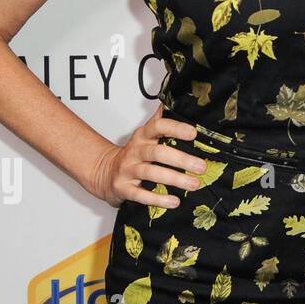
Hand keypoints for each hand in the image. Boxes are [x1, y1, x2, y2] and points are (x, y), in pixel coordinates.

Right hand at [87, 104, 204, 208]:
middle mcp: (135, 151)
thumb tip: (178, 102)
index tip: (193, 134)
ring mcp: (127, 170)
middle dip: (181, 159)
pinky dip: (158, 199)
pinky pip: (140, 195)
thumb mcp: (146, 135)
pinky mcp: (122, 188)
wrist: (103, 171)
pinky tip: (174, 201)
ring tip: (194, 184)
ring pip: (151, 173)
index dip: (175, 128)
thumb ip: (162, 120)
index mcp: (143, 136)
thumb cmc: (134, 154)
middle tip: (201, 167)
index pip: (158, 127)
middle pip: (158, 152)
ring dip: (175, 179)